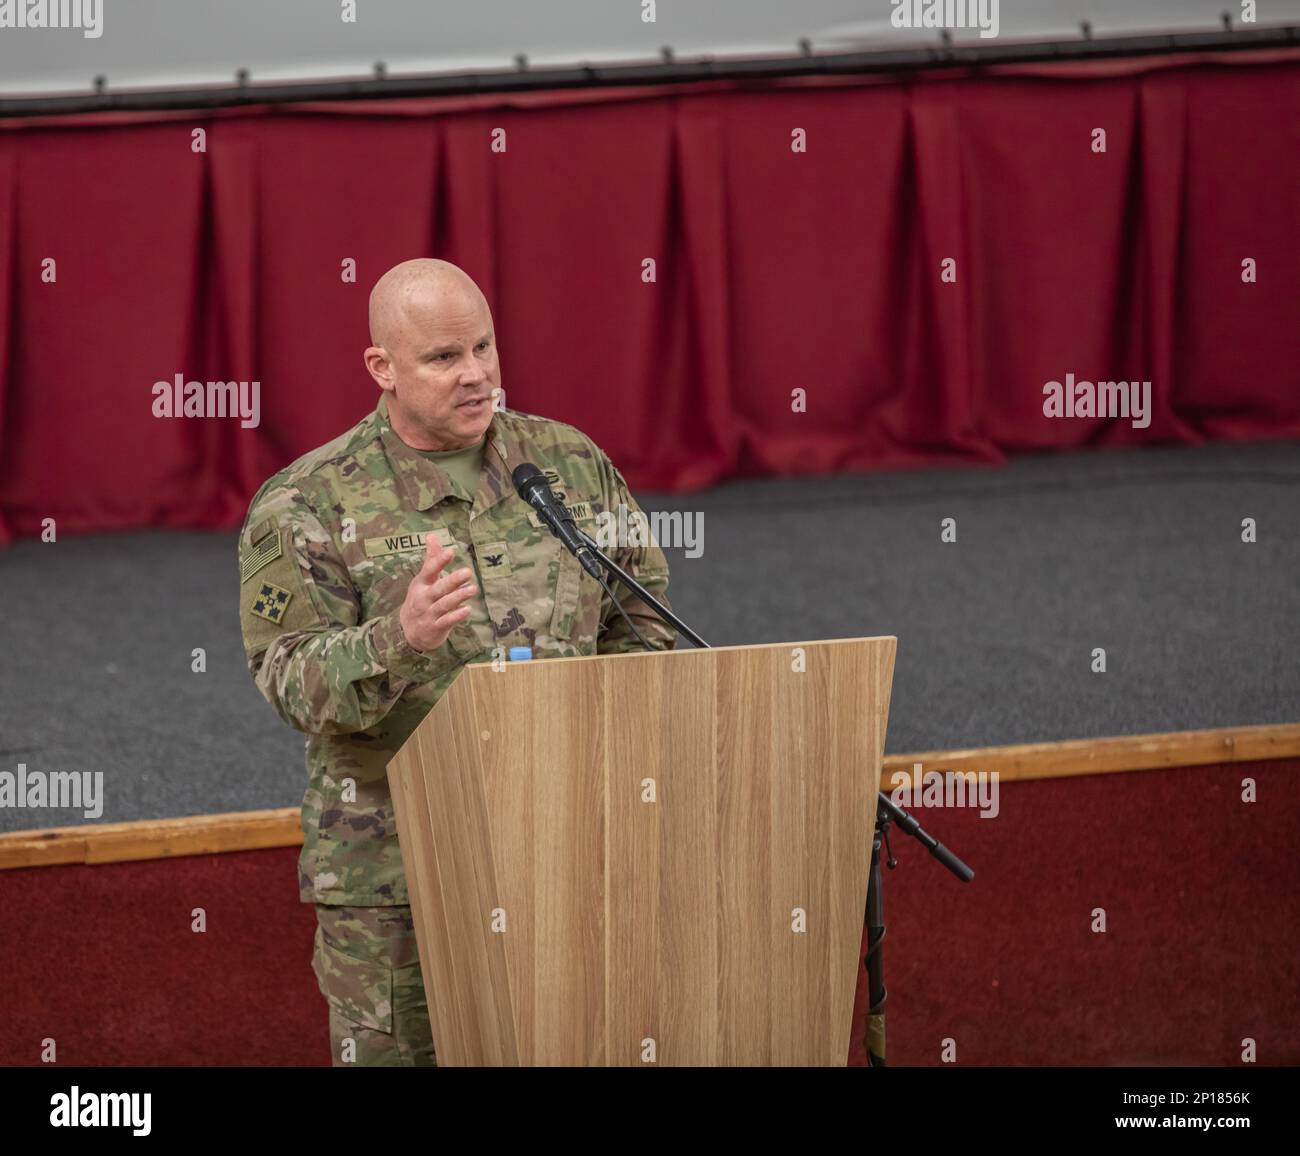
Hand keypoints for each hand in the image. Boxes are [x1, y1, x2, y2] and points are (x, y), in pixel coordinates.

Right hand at [398, 535, 477, 651]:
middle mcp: (424, 598)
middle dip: (453, 580)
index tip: (450, 551)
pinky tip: (468, 610)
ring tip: (473, 589)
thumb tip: (432, 535)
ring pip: (444, 604)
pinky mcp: (436, 627)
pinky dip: (456, 616)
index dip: (439, 561)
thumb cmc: (420, 599)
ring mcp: (429, 613)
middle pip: (439, 588)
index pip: (429, 570)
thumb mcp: (423, 580)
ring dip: (458, 597)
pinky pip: (446, 621)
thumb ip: (431, 559)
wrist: (408, 631)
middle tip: (468, 571)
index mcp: (421, 584)